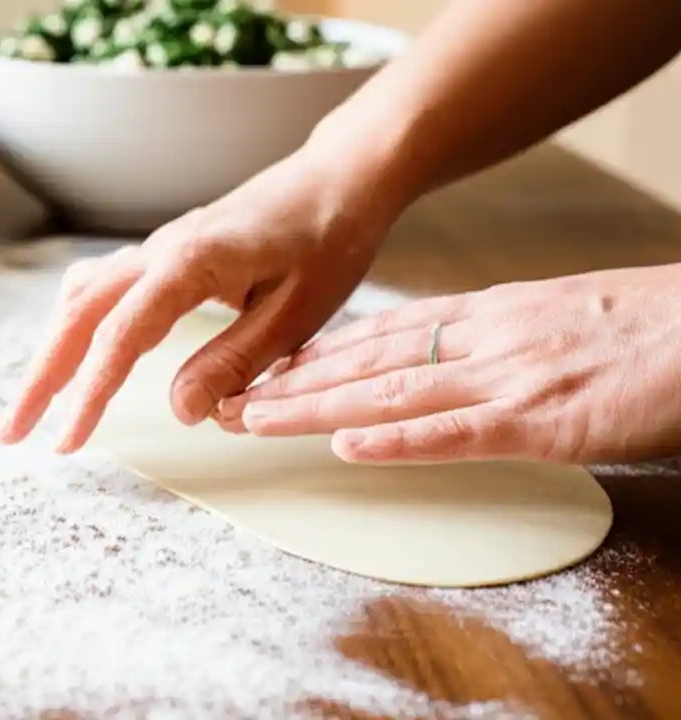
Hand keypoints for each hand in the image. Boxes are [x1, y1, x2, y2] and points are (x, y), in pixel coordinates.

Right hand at [0, 145, 404, 453]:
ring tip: (33, 404)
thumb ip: (236, 361)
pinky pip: (100, 288)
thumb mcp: (297, 313)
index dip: (89, 392)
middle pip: (76, 316)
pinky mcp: (164, 255)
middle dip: (40, 378)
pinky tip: (72, 351)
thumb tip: (182, 409)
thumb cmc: (327, 239)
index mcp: (188, 264)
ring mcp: (156, 249)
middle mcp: (158, 252)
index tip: (70, 440)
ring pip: (80, 300)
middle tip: (11, 433)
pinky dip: (75, 325)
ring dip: (51, 352)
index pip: (120, 336)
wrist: (337, 178)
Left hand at [219, 265, 680, 464]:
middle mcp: (486, 338)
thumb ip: (504, 336)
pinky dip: (399, 441)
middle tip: (230, 398)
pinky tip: (348, 446)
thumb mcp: (563, 316)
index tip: (270, 366)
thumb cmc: (653, 326)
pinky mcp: (545, 420)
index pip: (384, 333)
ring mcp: (510, 377)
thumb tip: (459, 354)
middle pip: (368, 361)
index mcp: (491, 314)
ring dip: (314, 409)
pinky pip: (458, 432)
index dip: (319, 352)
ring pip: (390, 393)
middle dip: (291, 382)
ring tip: (254, 420)